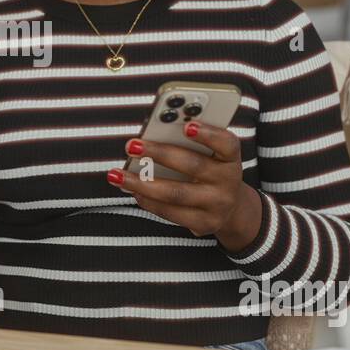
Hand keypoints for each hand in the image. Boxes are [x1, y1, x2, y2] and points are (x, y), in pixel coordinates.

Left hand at [105, 120, 262, 251]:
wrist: (230, 208)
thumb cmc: (211, 171)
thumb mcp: (209, 154)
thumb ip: (188, 143)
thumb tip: (152, 135)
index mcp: (230, 158)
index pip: (226, 143)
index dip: (208, 134)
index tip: (187, 125)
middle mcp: (228, 181)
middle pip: (193, 166)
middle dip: (159, 154)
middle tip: (132, 145)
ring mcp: (217, 205)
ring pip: (176, 193)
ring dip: (143, 183)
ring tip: (118, 174)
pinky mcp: (204, 223)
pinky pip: (171, 213)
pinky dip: (148, 201)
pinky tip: (133, 191)